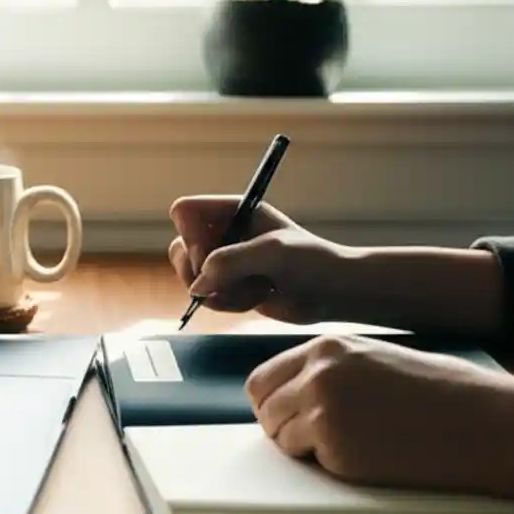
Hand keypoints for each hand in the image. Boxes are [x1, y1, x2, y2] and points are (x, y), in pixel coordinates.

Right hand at [168, 196, 505, 335]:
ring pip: (190, 277)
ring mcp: (225, 261)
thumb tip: (198, 286)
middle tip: (229, 279)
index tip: (211, 254)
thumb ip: (230, 262)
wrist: (333, 292)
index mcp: (233, 210)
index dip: (190, 234)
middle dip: (200, 271)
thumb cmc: (311, 261)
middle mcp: (224, 232)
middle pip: (180, 247)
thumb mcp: (272, 253)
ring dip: (219, 291)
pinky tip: (257, 298)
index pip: (184, 211)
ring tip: (253, 289)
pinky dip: (228, 303)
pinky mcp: (230, 286)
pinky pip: (208, 298)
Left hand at [245, 334, 509, 491]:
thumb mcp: (373, 361)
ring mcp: (323, 407)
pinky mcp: (335, 443)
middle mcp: (318, 372)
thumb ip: (330, 370)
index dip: (272, 402)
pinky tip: (363, 454)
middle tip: (310, 438)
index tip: (288, 416)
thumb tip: (292, 391)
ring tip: (347, 443)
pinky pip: (305, 459)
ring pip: (278, 435)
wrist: (479, 421)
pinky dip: (325, 462)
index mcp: (327, 347)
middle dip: (279, 424)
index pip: (265, 377)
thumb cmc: (438, 394)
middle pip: (263, 405)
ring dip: (300, 446)